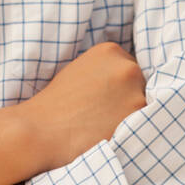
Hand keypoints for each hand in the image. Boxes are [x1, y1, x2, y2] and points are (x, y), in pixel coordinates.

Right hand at [21, 41, 146, 168]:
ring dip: (130, 116)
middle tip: (104, 115)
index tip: (105, 99)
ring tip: (105, 126)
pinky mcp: (138, 115)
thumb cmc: (54, 105)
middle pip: (140, 84)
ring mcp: (135, 90)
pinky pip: (143, 124)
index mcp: (110, 50)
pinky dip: (131, 131)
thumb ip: (102, 72)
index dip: (117, 86)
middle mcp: (127, 66)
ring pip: (143, 105)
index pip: (127, 67)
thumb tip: (120, 84)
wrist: (40, 131)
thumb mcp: (78, 72)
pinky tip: (110, 134)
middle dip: (126, 98)